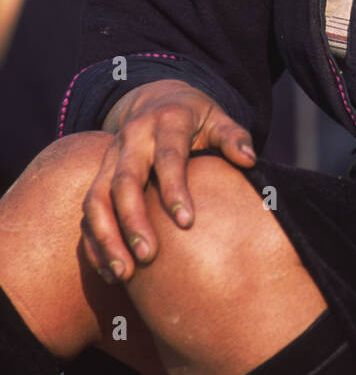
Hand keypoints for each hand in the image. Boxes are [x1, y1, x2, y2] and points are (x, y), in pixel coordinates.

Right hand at [80, 79, 256, 281]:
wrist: (155, 99)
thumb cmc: (195, 118)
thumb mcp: (217, 118)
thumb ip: (233, 137)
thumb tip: (249, 160)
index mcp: (166, 123)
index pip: (167, 157)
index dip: (174, 189)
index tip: (186, 223)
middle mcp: (132, 139)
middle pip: (124, 181)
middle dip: (132, 221)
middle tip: (149, 257)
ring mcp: (110, 158)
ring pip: (96, 199)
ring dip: (106, 237)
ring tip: (123, 274)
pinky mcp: (97, 176)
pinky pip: (87, 211)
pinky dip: (93, 243)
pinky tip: (109, 272)